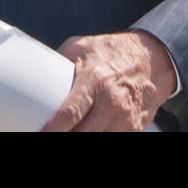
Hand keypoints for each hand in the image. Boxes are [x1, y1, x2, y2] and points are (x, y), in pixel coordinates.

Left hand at [42, 31, 176, 131]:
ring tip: (66, 131)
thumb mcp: (81, 47)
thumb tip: (34, 74)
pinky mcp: (135, 129)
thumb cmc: (112, 52)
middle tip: (49, 134)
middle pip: (83, 134)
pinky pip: (113, 140)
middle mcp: (112, 103)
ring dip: (81, 139)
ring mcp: (125, 120)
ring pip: (98, 140)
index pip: (69, 113)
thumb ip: (58, 62)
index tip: (39, 132)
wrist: (152, 60)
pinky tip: (86, 131)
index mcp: (95, 80)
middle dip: (63, 136)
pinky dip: (98, 137)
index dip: (52, 129)